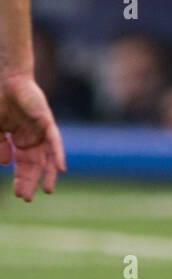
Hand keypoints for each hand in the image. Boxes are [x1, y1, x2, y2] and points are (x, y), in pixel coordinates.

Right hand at [0, 73, 65, 200]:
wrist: (6, 80)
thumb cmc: (0, 102)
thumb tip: (4, 163)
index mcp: (20, 138)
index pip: (22, 164)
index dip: (20, 179)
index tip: (18, 194)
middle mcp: (32, 136)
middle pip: (34, 164)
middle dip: (29, 180)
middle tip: (27, 198)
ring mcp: (41, 130)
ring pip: (47, 156)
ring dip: (47, 173)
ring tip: (47, 190)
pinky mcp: (47, 122)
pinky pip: (55, 141)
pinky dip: (57, 155)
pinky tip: (60, 169)